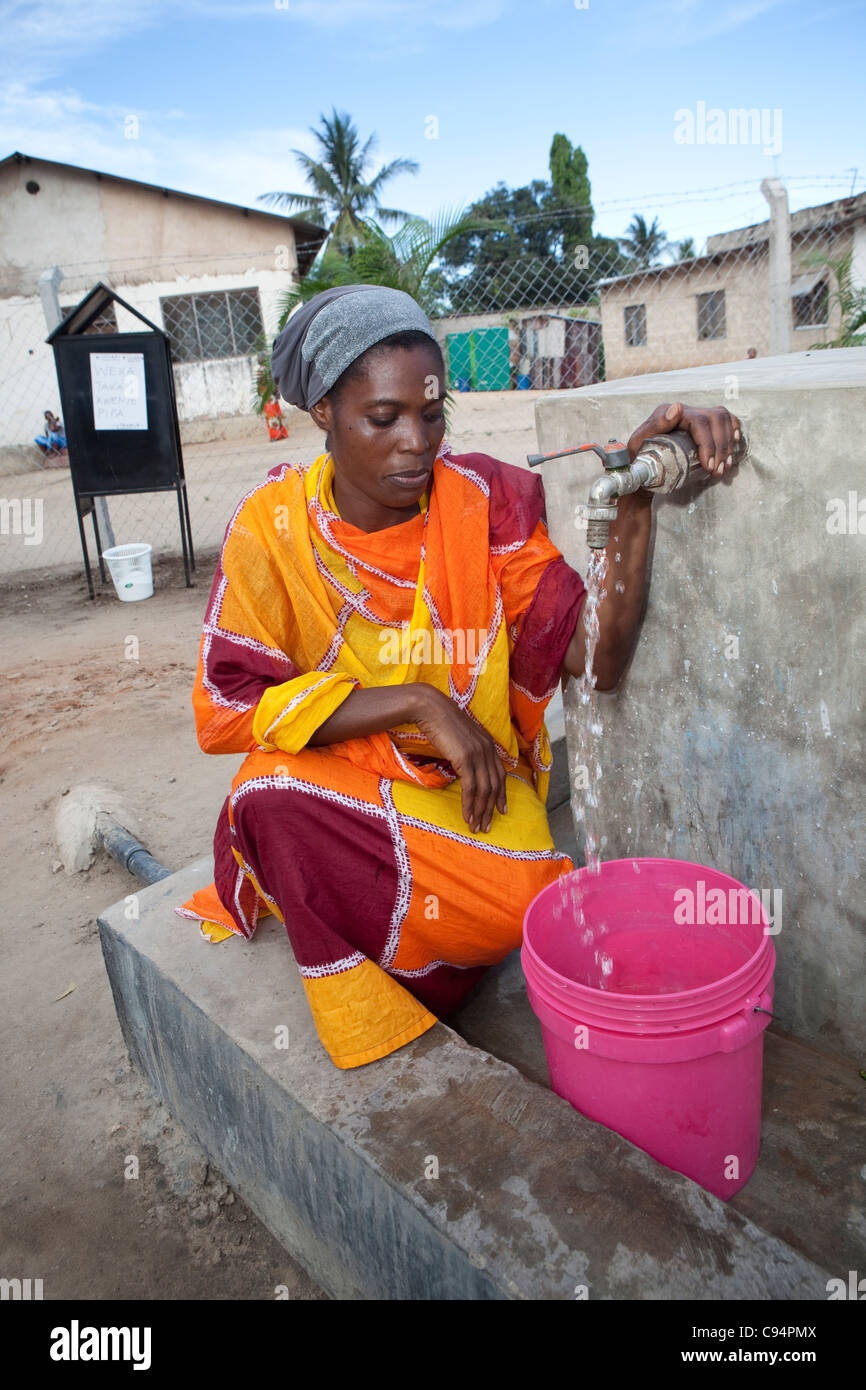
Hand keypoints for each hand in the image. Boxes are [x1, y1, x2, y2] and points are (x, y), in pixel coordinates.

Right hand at [413, 686, 506, 833]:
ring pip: (484, 790)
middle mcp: (487, 749)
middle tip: (487, 826)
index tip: (501, 810)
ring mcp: (478, 754)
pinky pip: (471, 789)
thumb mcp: (459, 736)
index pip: (500, 774)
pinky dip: (470, 805)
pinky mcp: (466, 759)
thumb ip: (467, 750)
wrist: (430, 707)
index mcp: (488, 744)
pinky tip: (467, 817)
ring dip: (480, 812)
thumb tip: (465, 766)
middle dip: (491, 809)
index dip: (502, 794)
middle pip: (494, 786)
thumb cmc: (439, 721)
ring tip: (476, 827)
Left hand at [628, 401, 741, 477]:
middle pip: (715, 420)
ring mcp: (695, 415)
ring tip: (723, 467)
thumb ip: (654, 426)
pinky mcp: (702, 424)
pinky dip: (733, 430)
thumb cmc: (638, 458)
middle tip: (716, 470)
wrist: (641, 468)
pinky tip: (735, 443)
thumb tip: (677, 408)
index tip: (708, 465)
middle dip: (720, 447)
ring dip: (728, 444)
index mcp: (669, 412)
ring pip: (723, 420)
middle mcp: (684, 411)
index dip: (708, 443)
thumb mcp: (638, 443)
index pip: (698, 421)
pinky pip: (725, 420)